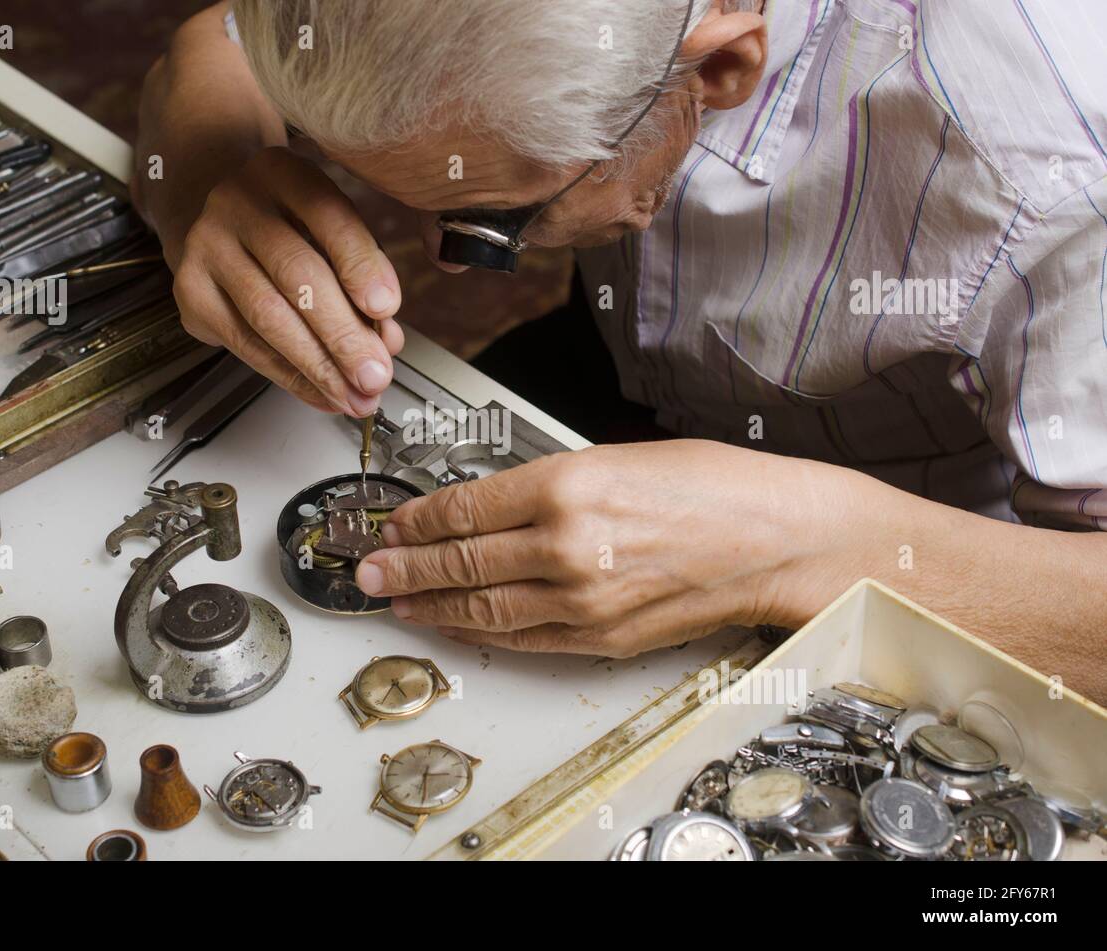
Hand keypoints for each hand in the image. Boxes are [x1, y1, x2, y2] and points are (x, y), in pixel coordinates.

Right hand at [171, 147, 404, 414]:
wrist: (217, 218)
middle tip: (375, 374)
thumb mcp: (331, 228)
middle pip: (295, 274)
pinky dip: (290, 377)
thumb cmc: (290, 225)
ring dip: (318, 367)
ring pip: (267, 316)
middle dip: (342, 335)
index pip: (327, 216)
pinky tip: (321, 393)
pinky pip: (245, 344)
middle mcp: (237, 204)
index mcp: (282, 174)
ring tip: (354, 396)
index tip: (387, 308)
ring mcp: (206, 247)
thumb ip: (362, 275)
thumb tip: (387, 339)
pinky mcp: (190, 291)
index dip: (359, 265)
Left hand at [355, 440, 868, 654]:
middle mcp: (567, 548)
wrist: (775, 538)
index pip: (463, 509)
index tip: (393, 522)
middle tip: (367, 568)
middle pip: (459, 565)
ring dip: (429, 606)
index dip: (416, 521)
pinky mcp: (601, 637)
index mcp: (567, 486)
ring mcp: (583, 601)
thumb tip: (484, 507)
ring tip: (394, 600)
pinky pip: (523, 639)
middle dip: (402, 567)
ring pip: (482, 610)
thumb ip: (543, 483)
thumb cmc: (711, 486)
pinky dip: (480, 633)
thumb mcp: (612, 456)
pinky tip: (456, 625)